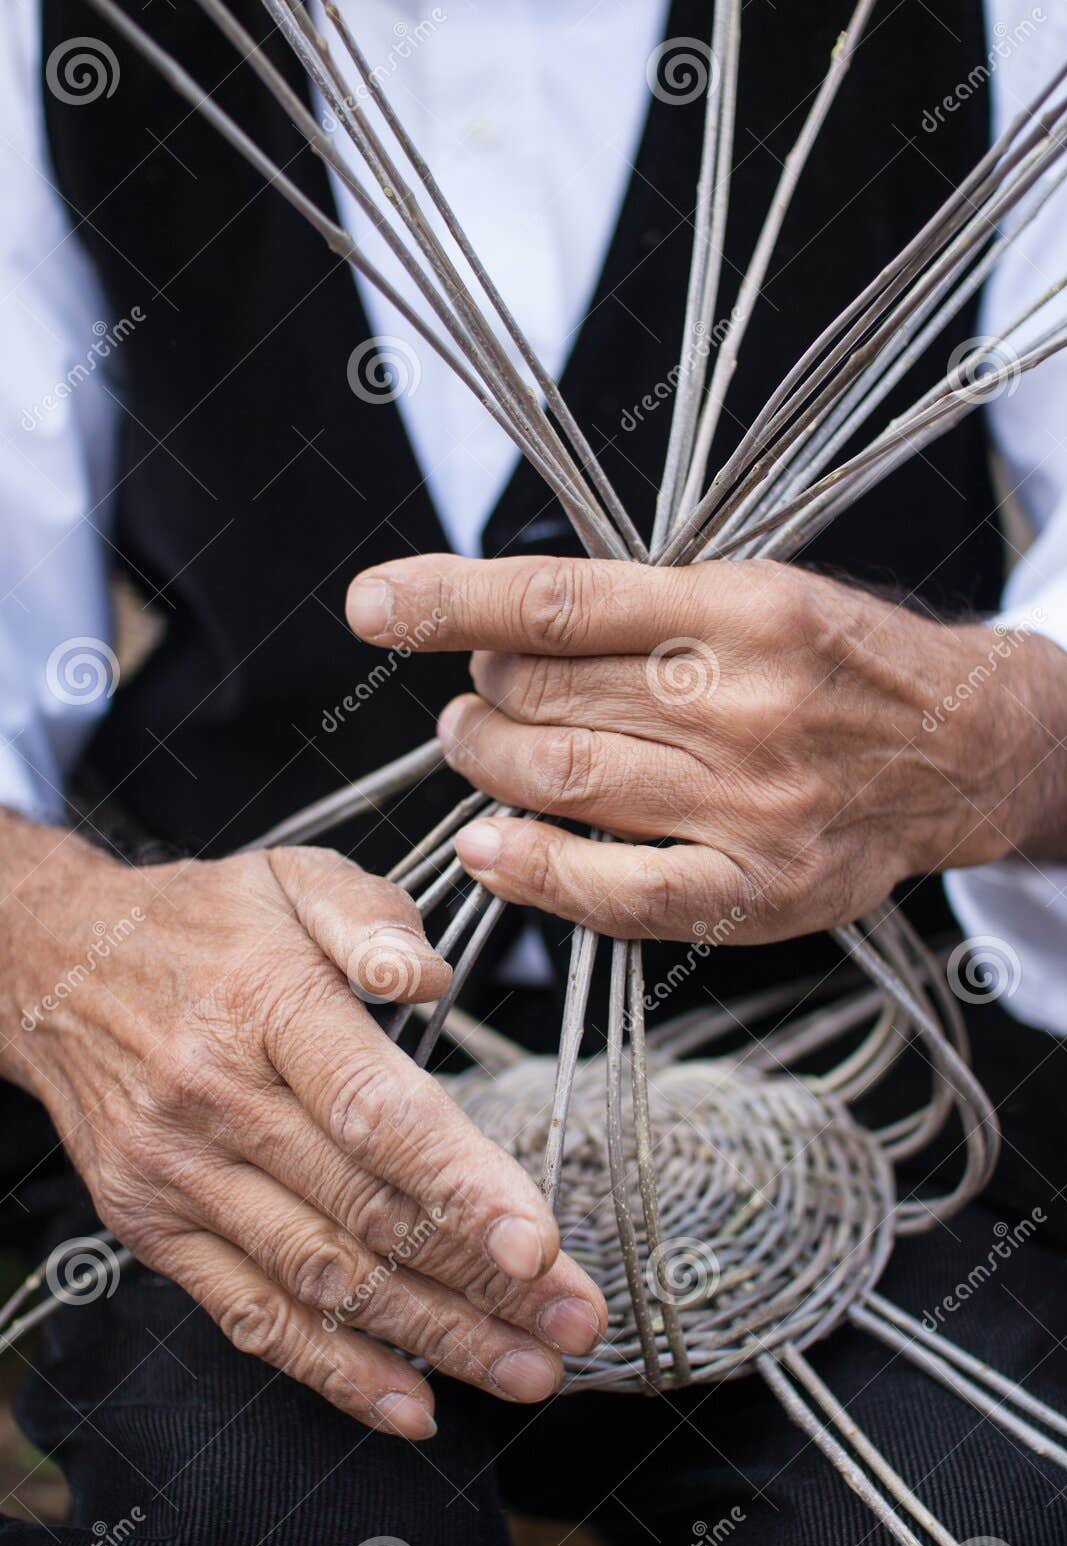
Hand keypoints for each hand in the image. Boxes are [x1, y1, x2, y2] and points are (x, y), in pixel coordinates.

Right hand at [1, 823, 605, 1435]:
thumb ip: (371, 918)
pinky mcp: (153, 1228)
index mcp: (265, 1005)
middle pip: (366, 1211)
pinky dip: (333, 1370)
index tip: (538, 1245)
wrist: (56, 967)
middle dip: (483, 1281)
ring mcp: (179, 1175)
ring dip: (433, 1337)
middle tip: (577, 1319)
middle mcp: (218, 1100)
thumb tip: (430, 974)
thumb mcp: (291, 877)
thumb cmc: (202, 924)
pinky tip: (412, 1404)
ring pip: (322, 1278)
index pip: (375, 1111)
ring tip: (528, 1367)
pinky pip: (249, 1315)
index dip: (461, 1185)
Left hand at [346, 552, 1066, 941]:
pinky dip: (532, 870)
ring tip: (483, 744)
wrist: (959, 749)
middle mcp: (745, 703)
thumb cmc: (836, 663)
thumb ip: (640, 609)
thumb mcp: (755, 591)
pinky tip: (489, 845)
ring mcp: (750, 803)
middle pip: (547, 696)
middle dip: (482, 691)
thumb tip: (496, 625)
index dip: (452, 602)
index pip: (561, 600)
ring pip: (563, 782)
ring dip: (490, 762)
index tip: (374, 605)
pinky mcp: (756, 889)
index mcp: (742, 609)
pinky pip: (615, 891)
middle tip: (478, 691)